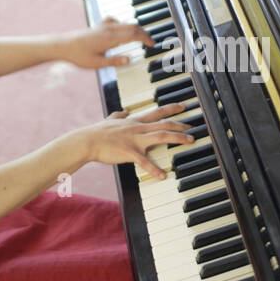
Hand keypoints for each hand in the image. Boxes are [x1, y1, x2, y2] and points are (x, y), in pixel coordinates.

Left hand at [59, 17, 154, 68]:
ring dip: (136, 29)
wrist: (63, 45)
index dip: (145, 38)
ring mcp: (104, 25)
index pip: (133, 35)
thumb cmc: (79, 55)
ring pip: (126, 23)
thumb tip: (129, 60)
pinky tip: (124, 30)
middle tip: (151, 42)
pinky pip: (117, 21)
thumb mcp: (97, 64)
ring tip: (142, 38)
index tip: (152, 44)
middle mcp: (108, 29)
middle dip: (144, 33)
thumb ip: (114, 62)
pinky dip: (125, 25)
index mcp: (109, 38)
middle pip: (132, 26)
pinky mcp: (100, 25)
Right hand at [71, 103, 194, 179]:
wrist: (87, 141)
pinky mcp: (129, 152)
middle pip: (164, 123)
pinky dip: (154, 169)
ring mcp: (135, 139)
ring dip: (177, 138)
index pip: (156, 112)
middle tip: (192, 126)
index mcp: (134, 121)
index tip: (183, 106)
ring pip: (161, 136)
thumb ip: (118, 116)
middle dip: (180, 124)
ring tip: (190, 141)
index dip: (171, 108)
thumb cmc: (97, 132)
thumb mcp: (109, 120)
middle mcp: (138, 127)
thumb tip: (123, 112)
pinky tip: (163, 175)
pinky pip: (144, 161)